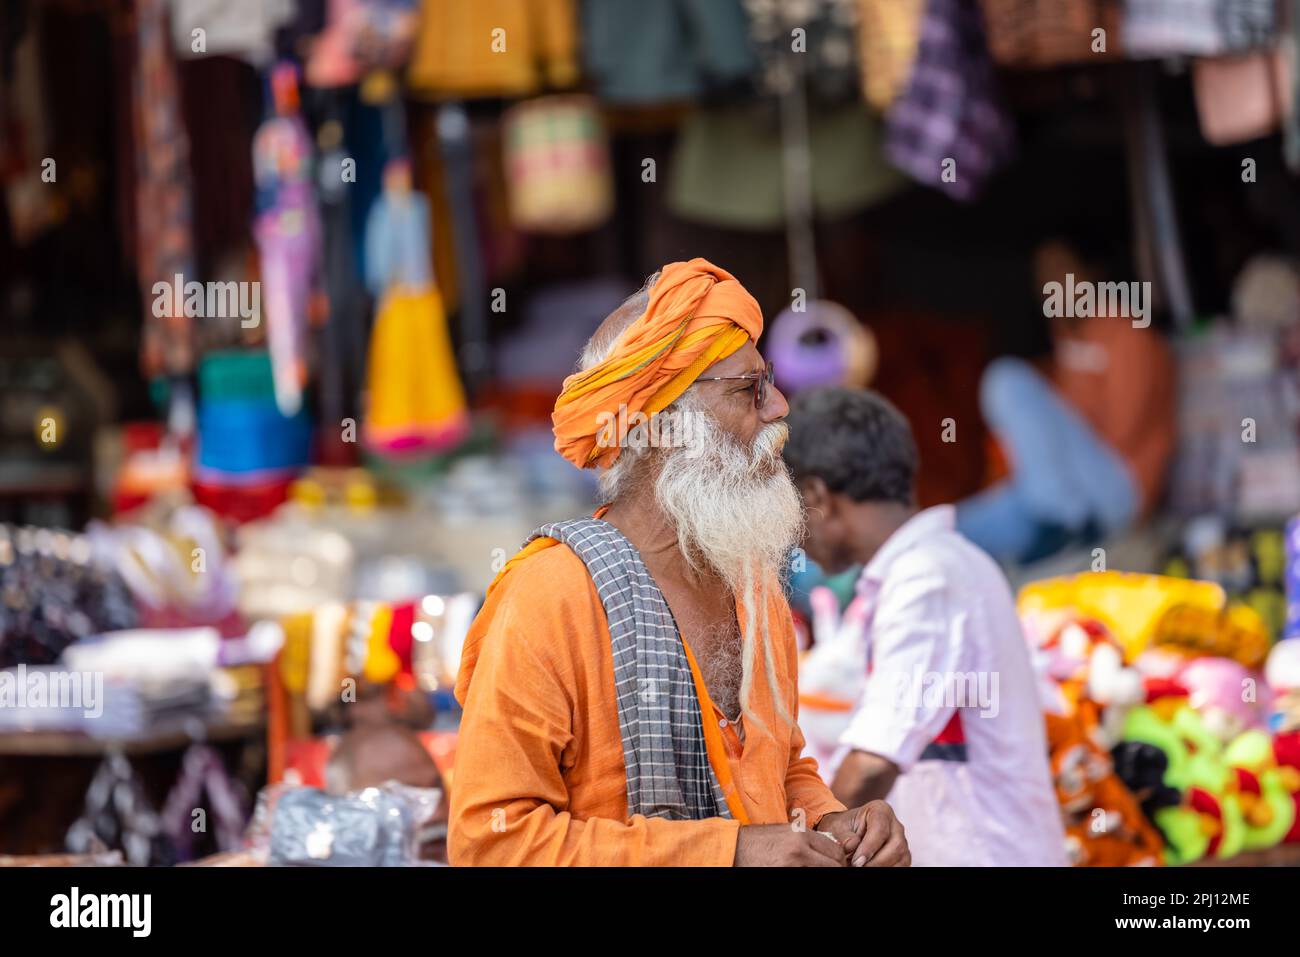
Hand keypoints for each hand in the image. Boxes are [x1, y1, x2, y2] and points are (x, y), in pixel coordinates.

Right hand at [733, 823, 847, 866]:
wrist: (734, 849)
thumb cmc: (758, 840)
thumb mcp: (785, 832)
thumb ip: (807, 839)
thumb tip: (831, 849)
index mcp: (801, 834)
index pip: (835, 850)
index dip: (840, 860)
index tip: (837, 863)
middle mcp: (799, 849)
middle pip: (834, 864)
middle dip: (836, 868)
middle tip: (834, 869)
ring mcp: (792, 865)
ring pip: (824, 872)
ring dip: (823, 872)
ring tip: (815, 869)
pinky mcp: (784, 875)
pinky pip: (808, 877)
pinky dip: (810, 876)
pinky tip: (802, 871)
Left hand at [816, 801, 909, 866]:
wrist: (846, 835)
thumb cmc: (842, 828)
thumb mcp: (837, 828)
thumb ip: (844, 836)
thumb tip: (852, 845)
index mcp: (880, 810)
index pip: (880, 829)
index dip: (869, 847)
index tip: (856, 861)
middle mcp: (895, 825)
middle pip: (896, 846)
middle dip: (877, 862)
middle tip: (859, 867)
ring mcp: (902, 841)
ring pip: (901, 858)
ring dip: (881, 867)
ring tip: (863, 869)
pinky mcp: (903, 856)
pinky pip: (902, 866)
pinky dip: (887, 870)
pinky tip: (871, 869)